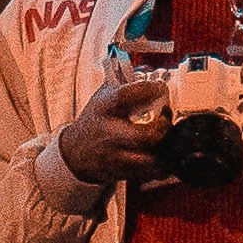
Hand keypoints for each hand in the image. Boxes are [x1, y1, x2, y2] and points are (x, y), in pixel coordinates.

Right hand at [55, 53, 173, 192]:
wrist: (76, 151)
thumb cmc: (95, 120)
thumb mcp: (103, 96)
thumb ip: (123, 83)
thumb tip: (149, 69)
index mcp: (106, 108)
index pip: (127, 95)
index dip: (151, 89)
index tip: (161, 88)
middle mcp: (110, 133)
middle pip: (146, 136)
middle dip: (164, 128)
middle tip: (166, 120)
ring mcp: (115, 156)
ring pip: (150, 160)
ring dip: (165, 150)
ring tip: (167, 140)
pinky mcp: (121, 172)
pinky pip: (148, 173)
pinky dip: (160, 166)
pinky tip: (160, 155)